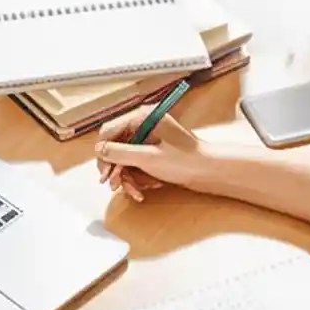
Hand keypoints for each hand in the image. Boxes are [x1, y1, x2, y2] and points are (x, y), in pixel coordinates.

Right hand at [94, 106, 219, 201]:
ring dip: (127, 177)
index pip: (109, 130)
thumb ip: (120, 153)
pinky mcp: (154, 153)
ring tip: (135, 191)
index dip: (103, 152)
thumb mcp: (148, 157)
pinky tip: (145, 189)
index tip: (103, 171)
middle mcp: (144, 126)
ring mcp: (149, 140)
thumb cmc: (187, 160)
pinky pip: (136, 166)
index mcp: (143, 118)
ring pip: (125, 159)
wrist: (210, 172)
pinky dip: (138, 179)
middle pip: (115, 146)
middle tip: (115, 185)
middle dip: (116, 169)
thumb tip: (99, 150)